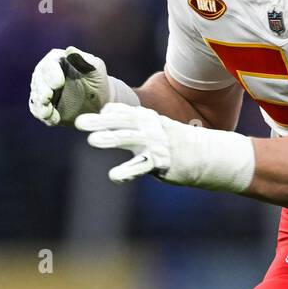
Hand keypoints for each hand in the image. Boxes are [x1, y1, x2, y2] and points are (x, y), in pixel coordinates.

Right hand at [29, 47, 110, 126]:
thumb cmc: (98, 81)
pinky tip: (53, 120)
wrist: (99, 102)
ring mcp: (43, 90)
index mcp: (57, 60)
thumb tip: (70, 50)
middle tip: (47, 99)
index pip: (49, 65)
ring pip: (36, 96)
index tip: (58, 83)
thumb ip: (85, 60)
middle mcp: (46, 73)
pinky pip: (38, 110)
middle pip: (38, 80)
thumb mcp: (96, 69)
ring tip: (48, 113)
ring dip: (40, 105)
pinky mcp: (44, 105)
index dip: (51, 74)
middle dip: (42, 90)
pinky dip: (43, 115)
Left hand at [76, 104, 254, 190]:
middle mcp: (152, 128)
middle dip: (100, 121)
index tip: (88, 111)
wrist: (208, 156)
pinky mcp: (162, 163)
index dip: (107, 111)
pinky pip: (141, 167)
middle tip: (78, 122)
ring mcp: (157, 144)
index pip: (125, 111)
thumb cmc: (177, 143)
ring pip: (129, 139)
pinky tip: (113, 177)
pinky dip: (126, 172)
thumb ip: (133, 122)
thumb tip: (108, 112)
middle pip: (122, 122)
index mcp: (150, 118)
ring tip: (92, 141)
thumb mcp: (157, 128)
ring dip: (110, 138)